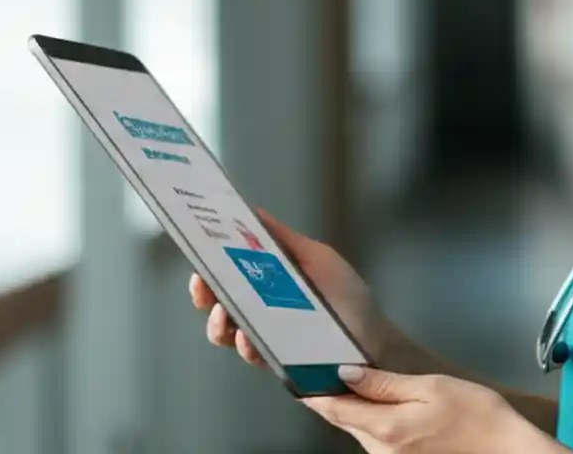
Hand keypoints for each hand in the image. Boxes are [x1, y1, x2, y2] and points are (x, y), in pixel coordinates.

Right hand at [189, 208, 388, 365]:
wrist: (373, 337)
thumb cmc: (347, 295)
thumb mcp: (318, 258)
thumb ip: (285, 239)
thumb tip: (254, 211)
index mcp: (264, 281)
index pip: (225, 272)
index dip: (207, 263)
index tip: (198, 250)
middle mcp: (257, 309)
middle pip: (215, 302)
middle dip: (203, 293)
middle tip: (203, 283)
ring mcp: (263, 336)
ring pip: (224, 332)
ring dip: (217, 322)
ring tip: (223, 310)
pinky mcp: (274, 361)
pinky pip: (251, 353)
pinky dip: (245, 344)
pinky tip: (247, 335)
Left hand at [306, 367, 564, 453]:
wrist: (505, 450)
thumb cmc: (477, 416)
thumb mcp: (431, 387)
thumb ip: (385, 383)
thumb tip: (347, 373)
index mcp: (386, 428)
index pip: (335, 409)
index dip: (315, 391)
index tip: (302, 375)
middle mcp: (381, 452)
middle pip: (345, 420)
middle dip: (337, 396)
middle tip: (333, 368)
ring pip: (360, 430)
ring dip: (357, 408)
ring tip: (368, 382)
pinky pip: (377, 439)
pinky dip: (374, 420)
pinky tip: (389, 405)